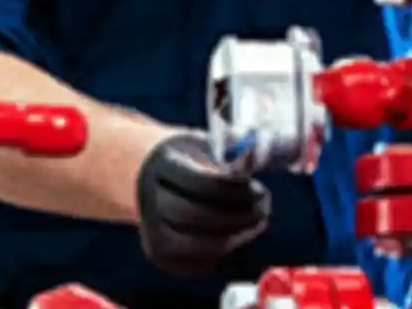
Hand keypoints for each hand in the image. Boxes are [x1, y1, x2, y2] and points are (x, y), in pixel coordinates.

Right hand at [135, 133, 270, 276]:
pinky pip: (198, 263)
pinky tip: (237, 234)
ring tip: (257, 222)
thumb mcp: (208, 148)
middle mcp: (148, 198)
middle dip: (237, 216)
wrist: (155, 180)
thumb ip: (232, 155)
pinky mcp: (159, 255)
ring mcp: (150, 230)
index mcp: (161, 165)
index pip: (198, 182)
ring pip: (197, 245)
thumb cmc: (192, 161)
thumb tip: (253, 156)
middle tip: (263, 208)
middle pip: (193, 215)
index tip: (258, 188)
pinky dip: (224, 252)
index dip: (235, 189)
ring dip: (235, 237)